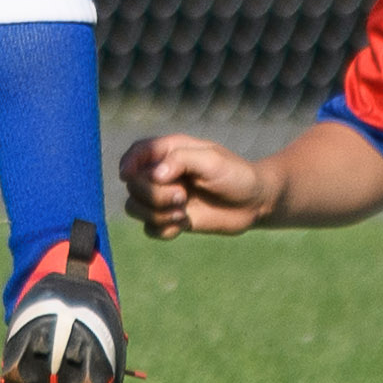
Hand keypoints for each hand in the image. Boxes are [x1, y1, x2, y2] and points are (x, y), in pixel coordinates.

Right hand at [118, 130, 275, 237]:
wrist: (254, 203)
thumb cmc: (235, 175)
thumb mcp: (211, 161)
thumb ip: (181, 161)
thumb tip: (154, 174)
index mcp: (170, 152)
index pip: (137, 153)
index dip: (128, 163)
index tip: (128, 175)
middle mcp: (163, 174)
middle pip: (133, 185)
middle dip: (153, 195)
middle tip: (181, 196)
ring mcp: (166, 198)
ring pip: (134, 208)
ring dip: (156, 213)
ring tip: (182, 212)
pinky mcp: (171, 219)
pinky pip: (150, 229)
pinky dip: (164, 229)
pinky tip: (183, 224)